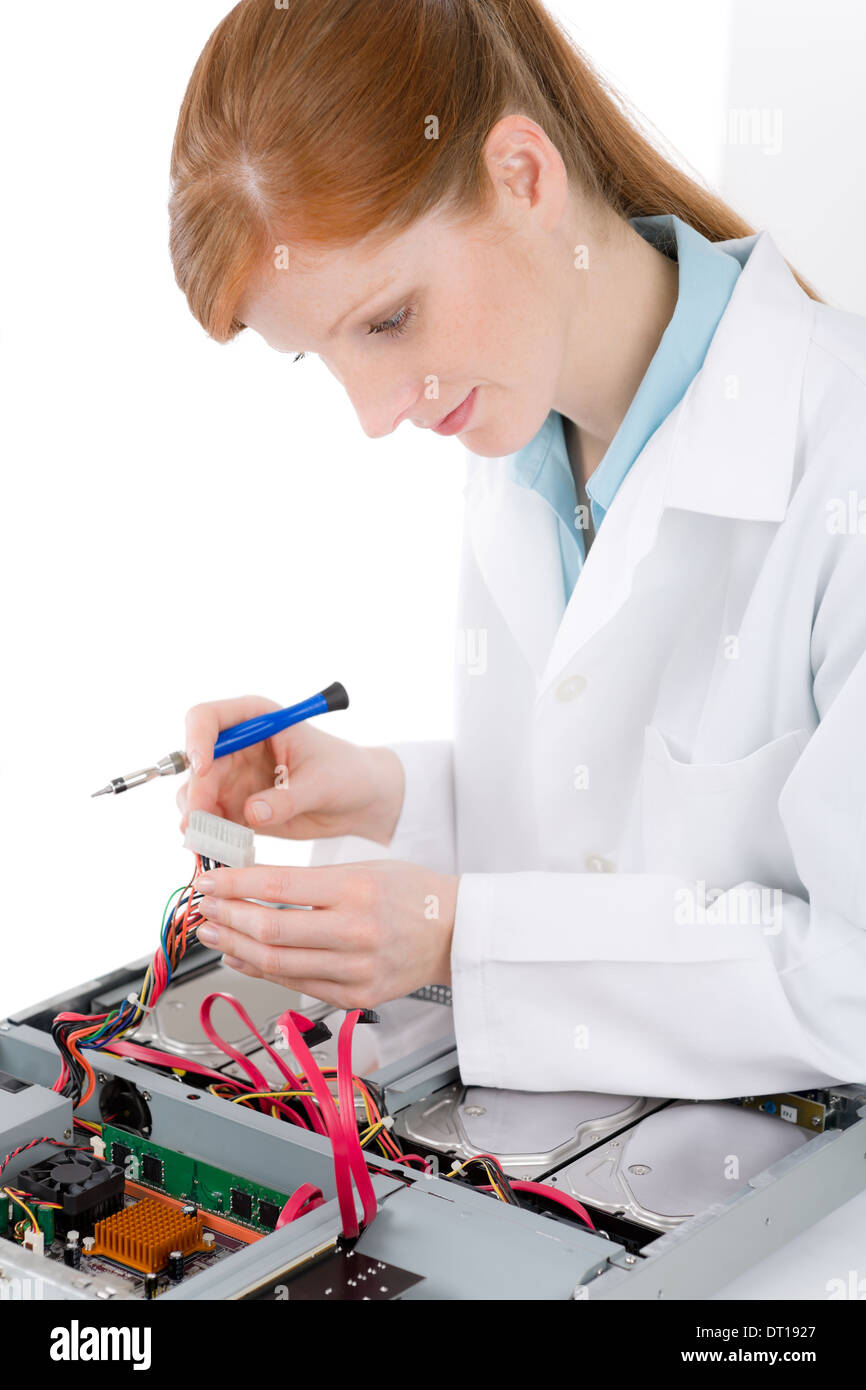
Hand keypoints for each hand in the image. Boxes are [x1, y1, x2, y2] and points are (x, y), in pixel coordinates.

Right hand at [178, 694, 404, 844]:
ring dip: (195, 816)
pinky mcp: (235, 808)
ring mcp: (232, 777)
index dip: (197, 739)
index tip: (202, 767)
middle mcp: (236, 745)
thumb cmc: (345, 774)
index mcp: (256, 719)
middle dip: (195, 792)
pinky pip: (210, 820)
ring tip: (205, 840)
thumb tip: (252, 813)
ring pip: (195, 793)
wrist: (356, 800)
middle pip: (196, 764)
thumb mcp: (322, 782)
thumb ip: (288, 797)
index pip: (207, 718)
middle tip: (198, 822)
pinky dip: (208, 835)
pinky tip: (216, 849)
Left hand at [193, 860, 458, 1007]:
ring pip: (277, 963)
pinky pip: (297, 985)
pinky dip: (262, 972)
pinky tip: (242, 959)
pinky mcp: (356, 996)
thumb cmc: (410, 893)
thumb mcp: (363, 868)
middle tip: (203, 908)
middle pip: (271, 929)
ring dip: (235, 948)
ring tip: (214, 933)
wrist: (455, 932)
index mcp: (357, 888)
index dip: (234, 884)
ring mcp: (356, 970)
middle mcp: (356, 931)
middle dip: (227, 917)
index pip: (278, 884)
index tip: (208, 880)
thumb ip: (309, 880)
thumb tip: (248, 885)